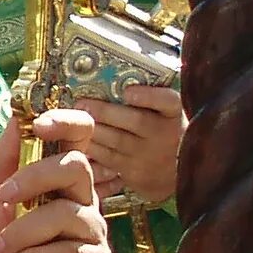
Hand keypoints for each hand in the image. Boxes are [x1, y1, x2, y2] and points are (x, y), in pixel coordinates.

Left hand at [0, 110, 109, 252]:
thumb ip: (6, 155)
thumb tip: (20, 112)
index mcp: (57, 174)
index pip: (80, 135)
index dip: (67, 121)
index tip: (39, 124)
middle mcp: (82, 197)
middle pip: (76, 166)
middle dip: (33, 178)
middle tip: (3, 197)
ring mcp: (92, 230)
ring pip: (66, 214)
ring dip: (22, 232)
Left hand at [83, 85, 183, 211]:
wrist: (176, 172)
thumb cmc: (163, 131)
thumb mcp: (164, 112)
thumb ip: (147, 95)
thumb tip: (114, 78)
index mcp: (174, 113)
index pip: (168, 101)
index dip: (149, 96)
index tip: (128, 91)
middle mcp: (165, 134)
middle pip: (136, 121)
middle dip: (105, 112)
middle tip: (82, 104)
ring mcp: (150, 156)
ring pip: (117, 141)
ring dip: (94, 129)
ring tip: (76, 119)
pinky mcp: (134, 174)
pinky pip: (108, 159)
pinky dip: (91, 148)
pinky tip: (78, 139)